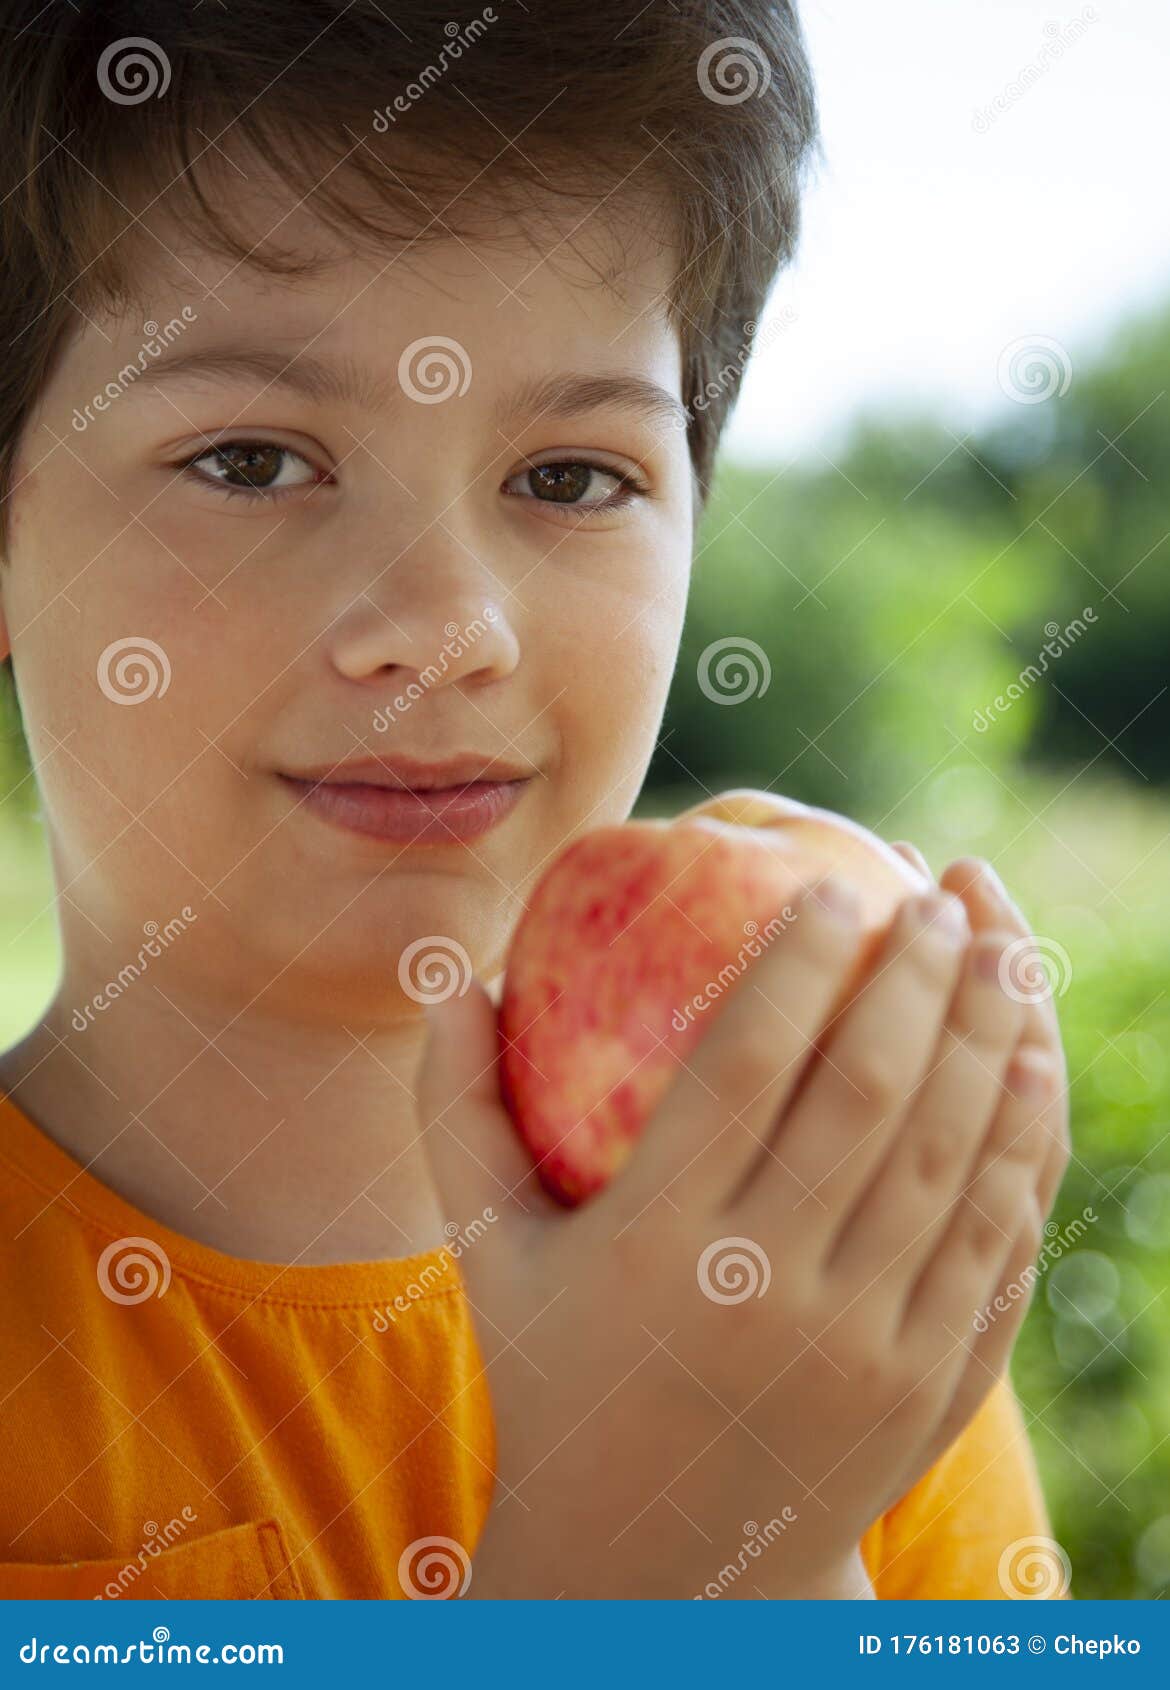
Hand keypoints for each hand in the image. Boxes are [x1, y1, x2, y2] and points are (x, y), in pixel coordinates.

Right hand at [417, 870, 1051, 1598]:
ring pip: (954, 1165)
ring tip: (1006, 955)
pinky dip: (1024, 1152)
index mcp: (653, 1252)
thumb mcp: (484, 1254)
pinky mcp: (925, 1392)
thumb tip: (453, 972)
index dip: (798, 965)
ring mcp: (861, 1354)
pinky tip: (1029, 1074)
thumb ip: (456, 1108)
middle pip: (871, 1101)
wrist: (650, 1568)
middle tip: (941, 898)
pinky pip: (995, 1248)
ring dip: (994, 1045)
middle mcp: (766, 1301)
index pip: (744, 1070)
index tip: (834, 887)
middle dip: (921, 979)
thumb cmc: (556, 1375)